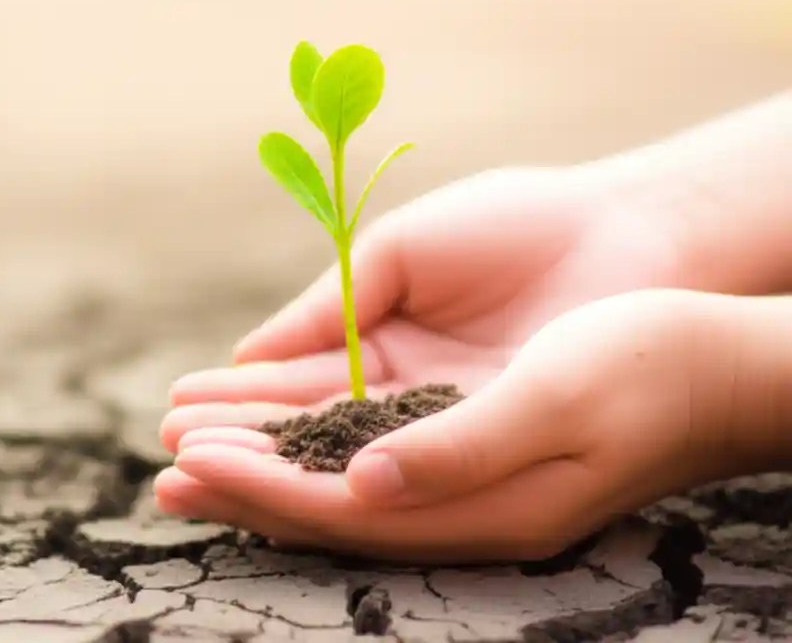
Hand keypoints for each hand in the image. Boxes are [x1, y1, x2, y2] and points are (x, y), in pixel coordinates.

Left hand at [155, 290, 757, 561]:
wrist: (713, 364)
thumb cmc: (646, 368)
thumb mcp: (555, 399)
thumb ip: (460, 449)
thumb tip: (361, 485)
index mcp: (482, 510)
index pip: (340, 510)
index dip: (260, 485)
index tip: (190, 459)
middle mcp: (464, 510)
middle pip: (327, 508)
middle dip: (242, 488)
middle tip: (162, 474)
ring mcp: (466, 486)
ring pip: (339, 485)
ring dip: (266, 468)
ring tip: (195, 454)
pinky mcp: (468, 452)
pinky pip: (368, 460)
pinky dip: (310, 448)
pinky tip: (278, 434)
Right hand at [161, 163, 687, 448]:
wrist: (619, 231)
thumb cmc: (511, 223)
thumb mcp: (398, 251)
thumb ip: (329, 305)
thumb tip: (250, 354)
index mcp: (376, 341)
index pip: (292, 382)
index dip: (236, 398)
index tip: (177, 410)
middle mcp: (401, 396)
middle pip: (307, 430)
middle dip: (238, 445)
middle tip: (170, 464)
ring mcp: (439, 424)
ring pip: (345, 458)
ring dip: (273, 469)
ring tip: (202, 478)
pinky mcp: (481, 444)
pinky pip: (403, 465)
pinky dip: (344, 475)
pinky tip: (288, 484)